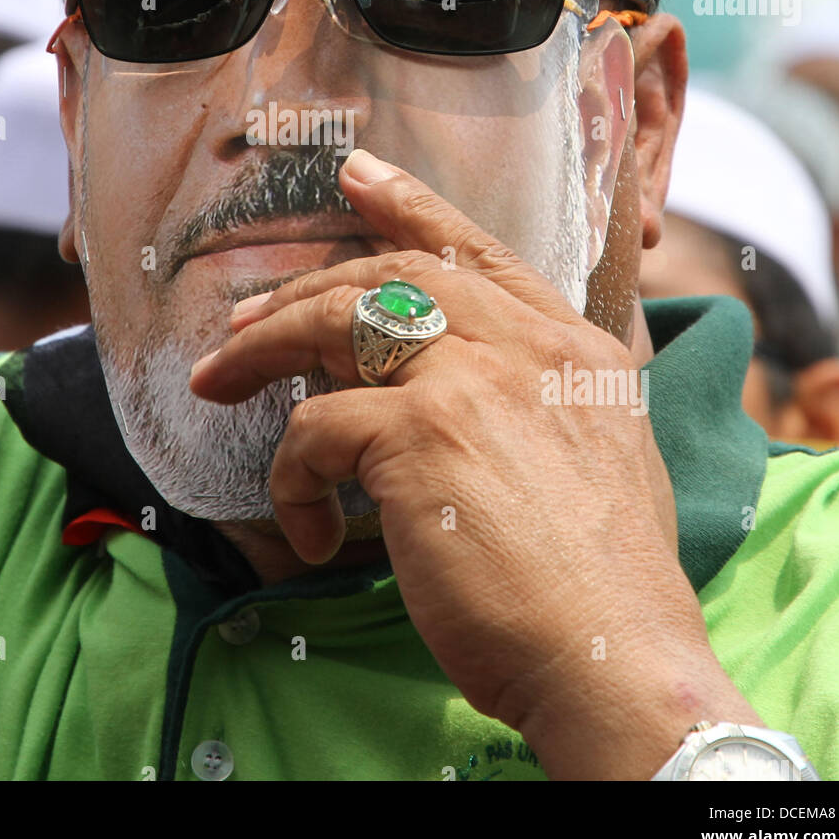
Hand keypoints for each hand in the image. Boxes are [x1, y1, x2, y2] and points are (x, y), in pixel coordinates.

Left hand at [189, 148, 762, 778]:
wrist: (620, 661)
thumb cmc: (603, 587)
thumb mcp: (596, 462)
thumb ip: (530, 404)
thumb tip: (436, 395)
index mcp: (574, 350)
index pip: (478, 251)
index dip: (410, 205)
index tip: (359, 177)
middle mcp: (525, 346)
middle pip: (393, 274)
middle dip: (307, 285)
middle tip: (247, 319)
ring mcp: (471, 379)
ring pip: (337, 323)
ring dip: (264, 350)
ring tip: (218, 381)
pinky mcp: (418, 434)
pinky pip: (315, 430)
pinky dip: (292, 478)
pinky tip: (307, 529)